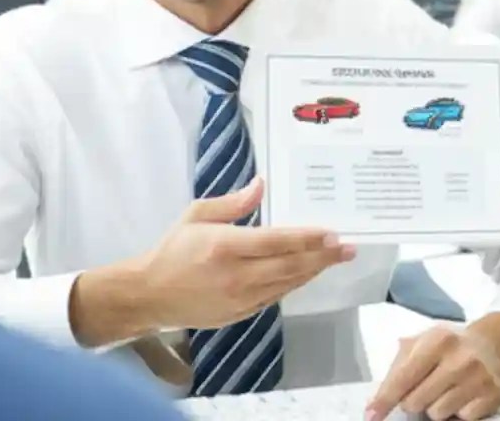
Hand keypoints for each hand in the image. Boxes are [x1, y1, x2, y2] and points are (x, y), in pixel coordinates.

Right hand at [139, 176, 355, 329]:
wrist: (150, 295)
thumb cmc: (173, 250)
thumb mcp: (197, 216)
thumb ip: (232, 203)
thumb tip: (262, 185)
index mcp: (224, 247)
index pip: (276, 242)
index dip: (307, 238)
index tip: (332, 233)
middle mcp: (236, 275)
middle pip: (290, 266)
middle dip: (323, 256)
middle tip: (348, 248)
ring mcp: (240, 299)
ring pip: (287, 283)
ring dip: (314, 270)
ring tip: (336, 258)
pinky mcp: (241, 314)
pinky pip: (276, 296)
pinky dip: (294, 284)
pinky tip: (307, 273)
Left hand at [367, 324, 499, 420]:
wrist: (494, 345)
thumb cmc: (448, 346)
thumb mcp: (422, 343)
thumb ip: (399, 367)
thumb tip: (376, 401)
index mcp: (437, 341)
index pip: (403, 377)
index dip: (385, 399)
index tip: (371, 415)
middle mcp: (460, 359)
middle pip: (416, 401)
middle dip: (412, 401)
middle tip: (422, 389)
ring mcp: (479, 379)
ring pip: (437, 414)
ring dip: (435, 407)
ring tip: (444, 391)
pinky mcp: (494, 397)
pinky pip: (461, 419)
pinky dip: (457, 413)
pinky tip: (462, 396)